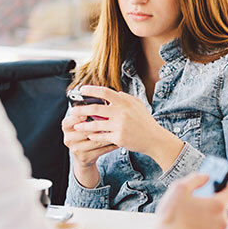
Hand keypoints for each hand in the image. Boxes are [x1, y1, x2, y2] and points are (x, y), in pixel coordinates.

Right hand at [62, 113, 117, 187]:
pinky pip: (101, 150)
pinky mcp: (85, 157)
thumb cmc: (84, 133)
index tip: (86, 114)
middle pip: (84, 131)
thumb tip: (99, 101)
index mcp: (66, 127)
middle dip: (99, 126)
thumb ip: (86, 113)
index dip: (76, 118)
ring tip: (118, 129)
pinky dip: (111, 145)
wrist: (83, 155)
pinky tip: (118, 140)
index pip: (68, 121)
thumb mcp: (80, 123)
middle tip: (111, 120)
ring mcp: (76, 149)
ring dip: (108, 135)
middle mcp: (69, 138)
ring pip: (95, 141)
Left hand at [70, 86, 184, 169]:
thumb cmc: (145, 121)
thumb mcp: (137, 105)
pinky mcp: (118, 138)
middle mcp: (121, 113)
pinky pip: (101, 137)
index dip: (92, 90)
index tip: (81, 89)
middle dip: (82, 110)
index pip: (105, 92)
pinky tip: (89, 135)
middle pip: (96, 110)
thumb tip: (114, 93)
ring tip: (76, 125)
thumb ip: (125, 98)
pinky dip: (94, 136)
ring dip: (84, 125)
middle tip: (73, 110)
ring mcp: (119, 126)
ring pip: (96, 125)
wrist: (154, 139)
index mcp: (125, 102)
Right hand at [156, 173, 227, 228]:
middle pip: (221, 211)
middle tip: (194, 208)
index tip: (218, 189)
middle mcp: (222, 222)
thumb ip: (195, 179)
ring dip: (206, 224)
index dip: (226, 189)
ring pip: (215, 227)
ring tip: (188, 224)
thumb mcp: (179, 189)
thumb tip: (205, 177)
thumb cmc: (171, 218)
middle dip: (209, 208)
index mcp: (217, 205)